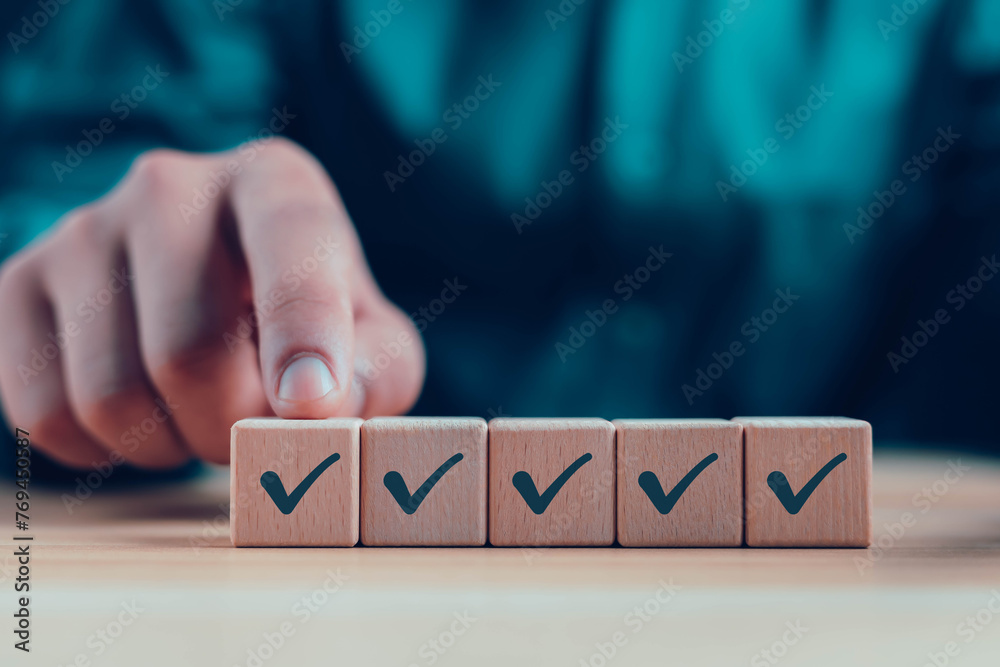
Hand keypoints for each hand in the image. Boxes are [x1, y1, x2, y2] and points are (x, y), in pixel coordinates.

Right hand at [0, 139, 424, 468]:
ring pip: (110, 395)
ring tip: (202, 416)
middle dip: (232, 427)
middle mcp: (170, 186)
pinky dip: (103, 450)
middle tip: (256, 432)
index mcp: (273, 180)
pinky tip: (146, 415)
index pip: (289, 245)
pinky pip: (43, 413)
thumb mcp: (375, 346)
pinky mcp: (17, 284)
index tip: (310, 405)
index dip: (302, 332)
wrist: (224, 304)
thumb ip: (377, 373)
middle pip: (188, 350)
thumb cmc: (316, 330)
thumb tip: (317, 407)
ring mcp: (82, 230)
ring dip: (170, 446)